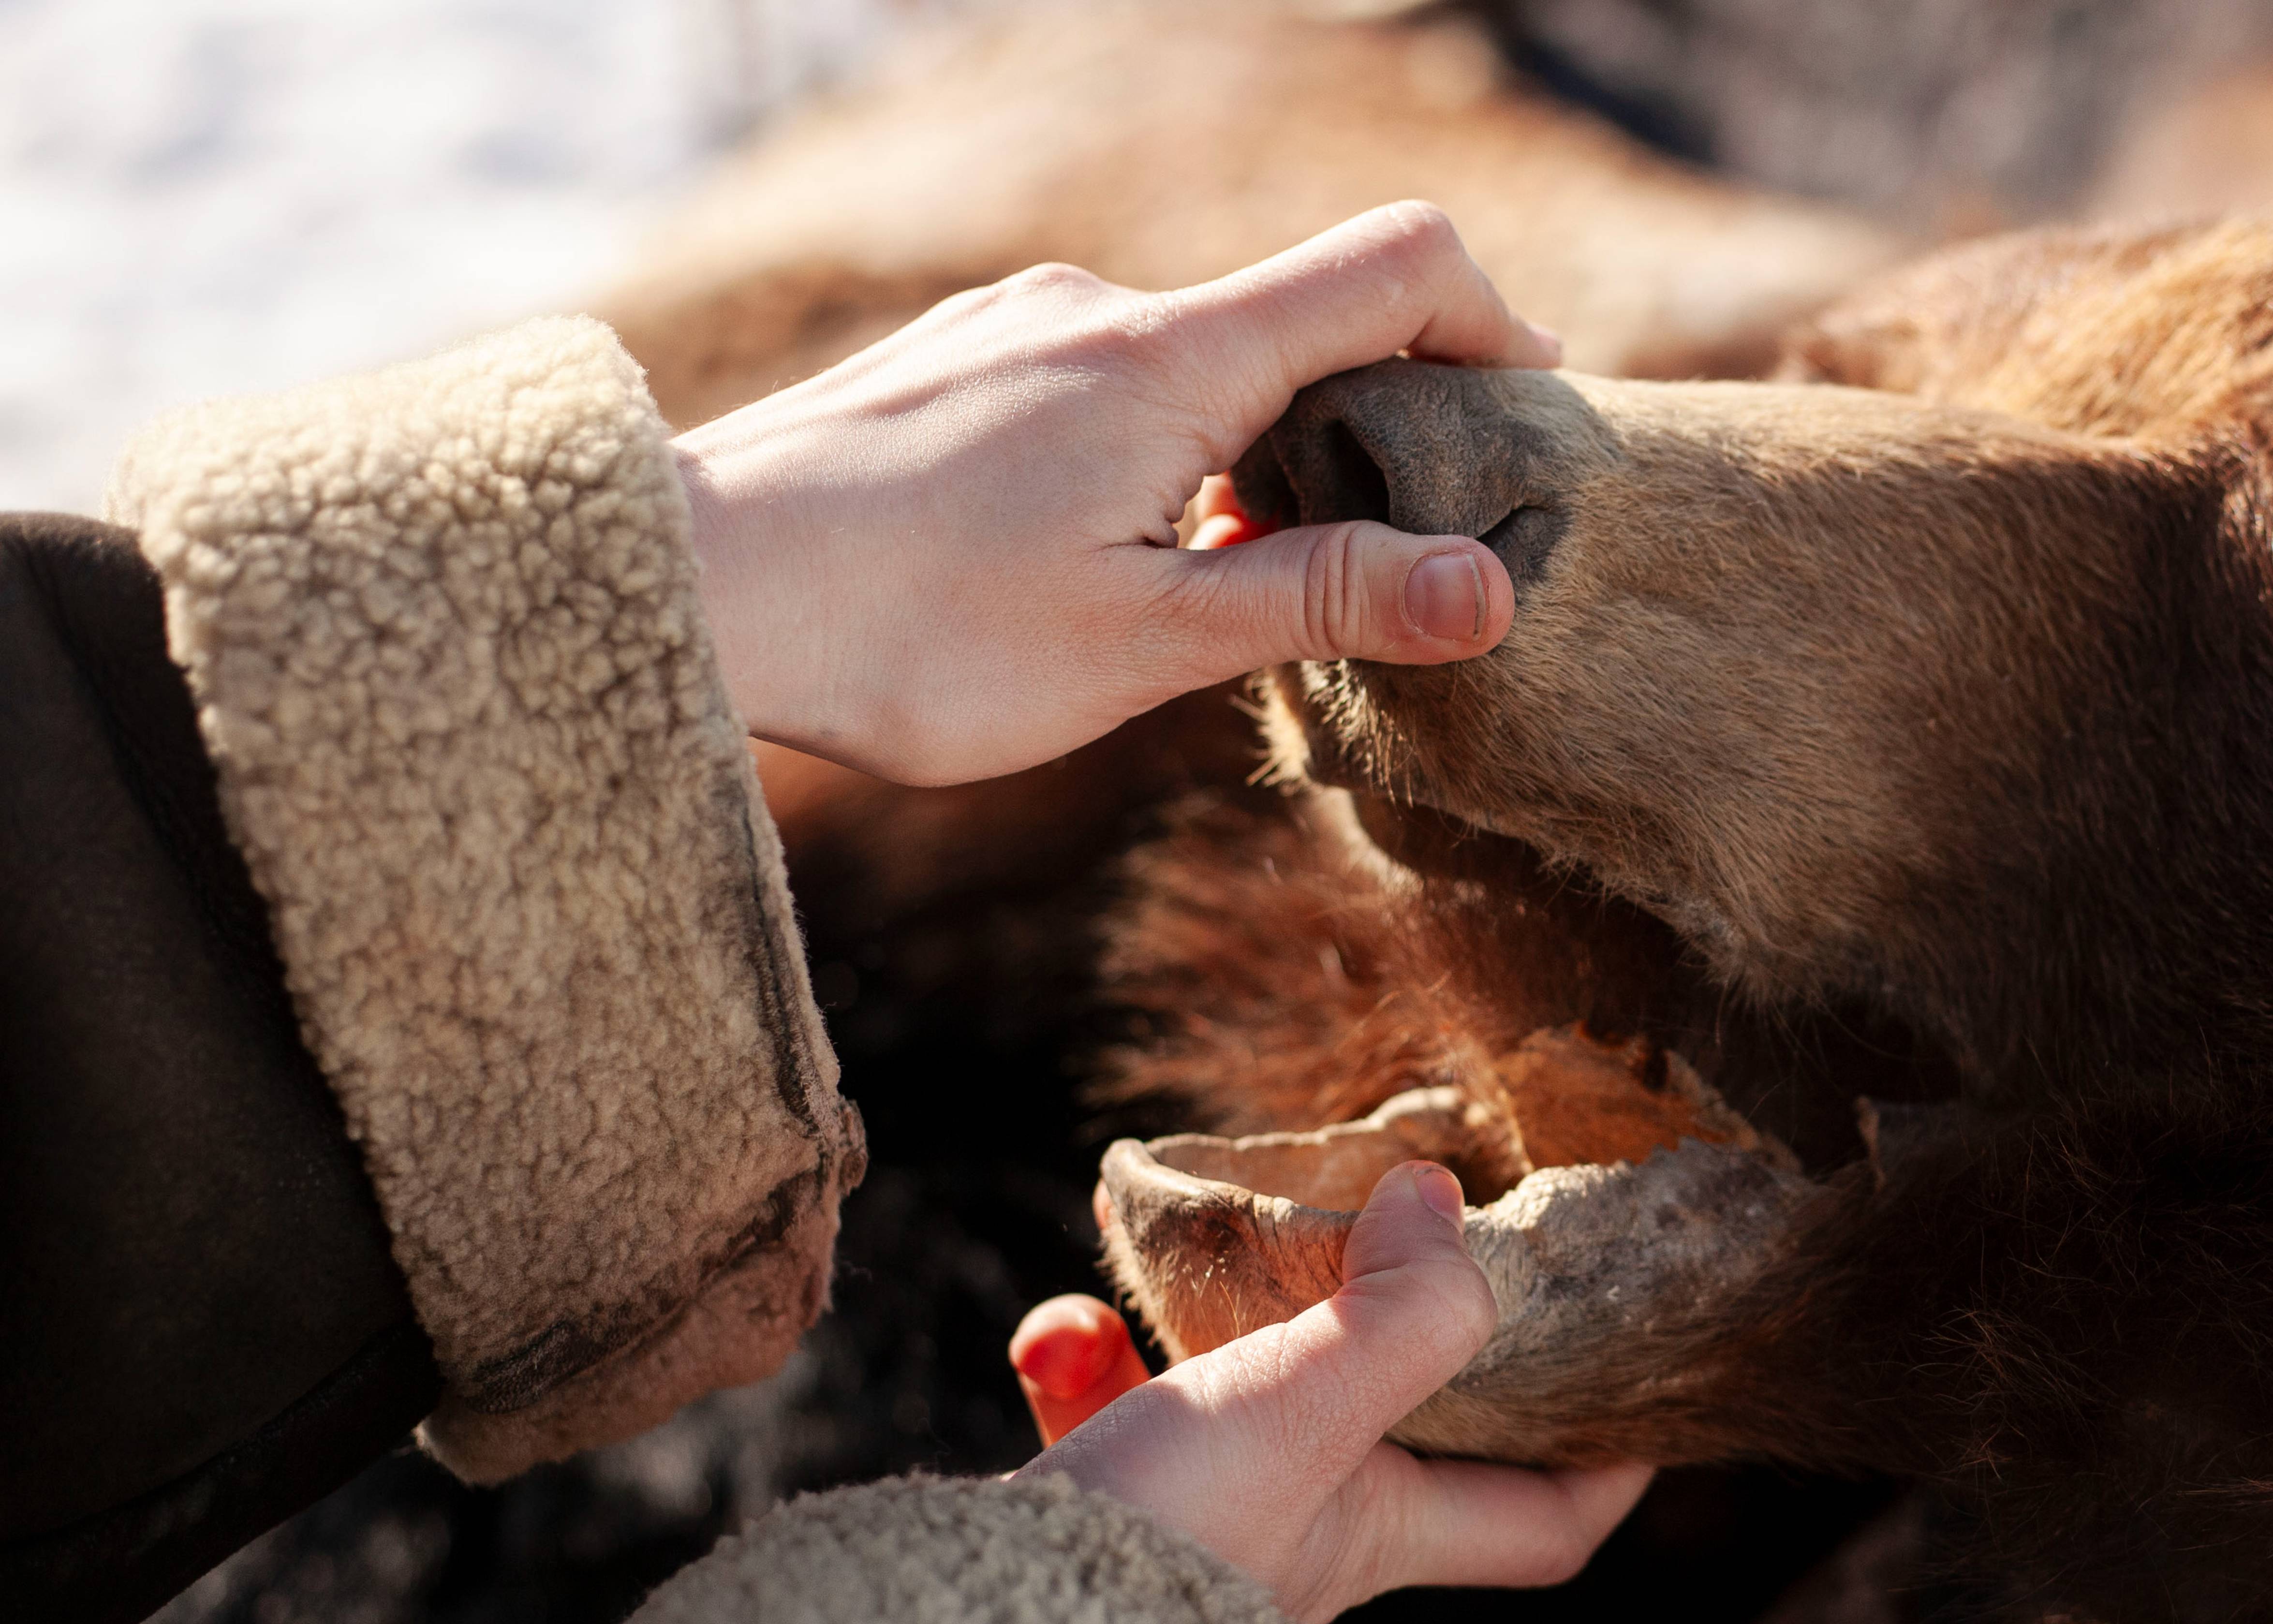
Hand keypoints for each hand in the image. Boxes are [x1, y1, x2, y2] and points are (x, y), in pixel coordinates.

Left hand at [675, 202, 1561, 785]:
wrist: (683, 589)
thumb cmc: (908, 635)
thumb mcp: (1144, 641)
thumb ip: (1324, 599)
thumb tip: (1491, 587)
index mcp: (1170, 359)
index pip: (1392, 266)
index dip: (1492, 324)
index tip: (1523, 417)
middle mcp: (1099, 308)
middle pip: (1301, 325)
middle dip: (1371, 431)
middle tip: (1378, 566)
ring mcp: (1020, 326)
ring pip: (1198, 368)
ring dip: (1251, 463)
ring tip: (1212, 596)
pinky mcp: (962, 365)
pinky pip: (1109, 386)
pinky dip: (1159, 461)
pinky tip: (1103, 568)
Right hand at [1009, 1163, 1654, 1623]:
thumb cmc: (1157, 1553)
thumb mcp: (1307, 1414)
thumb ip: (1404, 1312)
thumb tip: (1442, 1199)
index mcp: (1383, 1532)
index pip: (1548, 1521)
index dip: (1611, 1461)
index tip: (1646, 1377)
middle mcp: (1303, 1540)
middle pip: (1396, 1429)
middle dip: (1395, 1328)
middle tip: (1398, 1228)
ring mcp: (1193, 1533)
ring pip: (1231, 1397)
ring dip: (1207, 1317)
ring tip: (1188, 1250)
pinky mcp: (1087, 1519)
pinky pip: (1106, 1416)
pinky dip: (1084, 1359)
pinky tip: (1058, 1333)